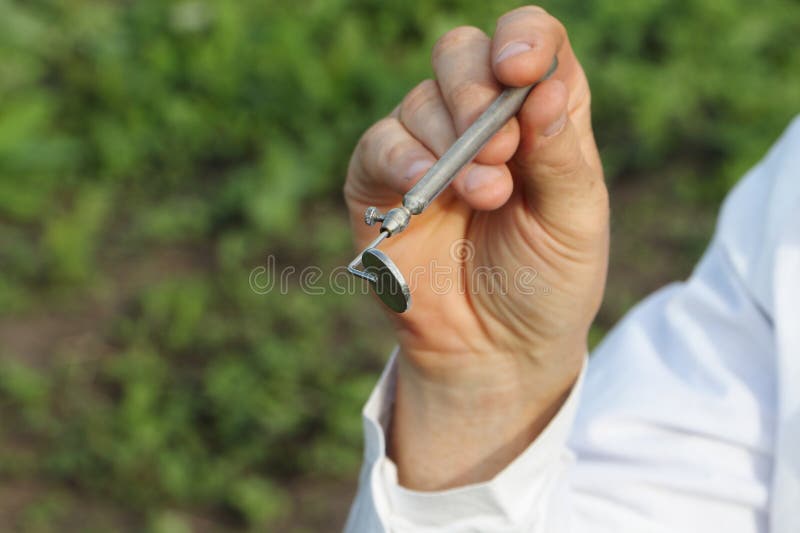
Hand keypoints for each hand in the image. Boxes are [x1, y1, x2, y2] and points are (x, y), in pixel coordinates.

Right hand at [344, 6, 607, 488]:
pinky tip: (427, 185)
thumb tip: (543, 86)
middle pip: (463, 53)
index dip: (525, 38)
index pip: (532, 43)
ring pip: (422, 97)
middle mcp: (481, 122)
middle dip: (477, 91)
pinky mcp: (382, 181)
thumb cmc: (545, 283)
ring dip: (451, 140)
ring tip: (483, 196)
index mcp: (540, 118)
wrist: (494, 350)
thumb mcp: (574, 222)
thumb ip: (560, 154)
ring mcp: (428, 149)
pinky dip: (402, 156)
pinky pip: (381, 142)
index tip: (521, 70)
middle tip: (500, 150)